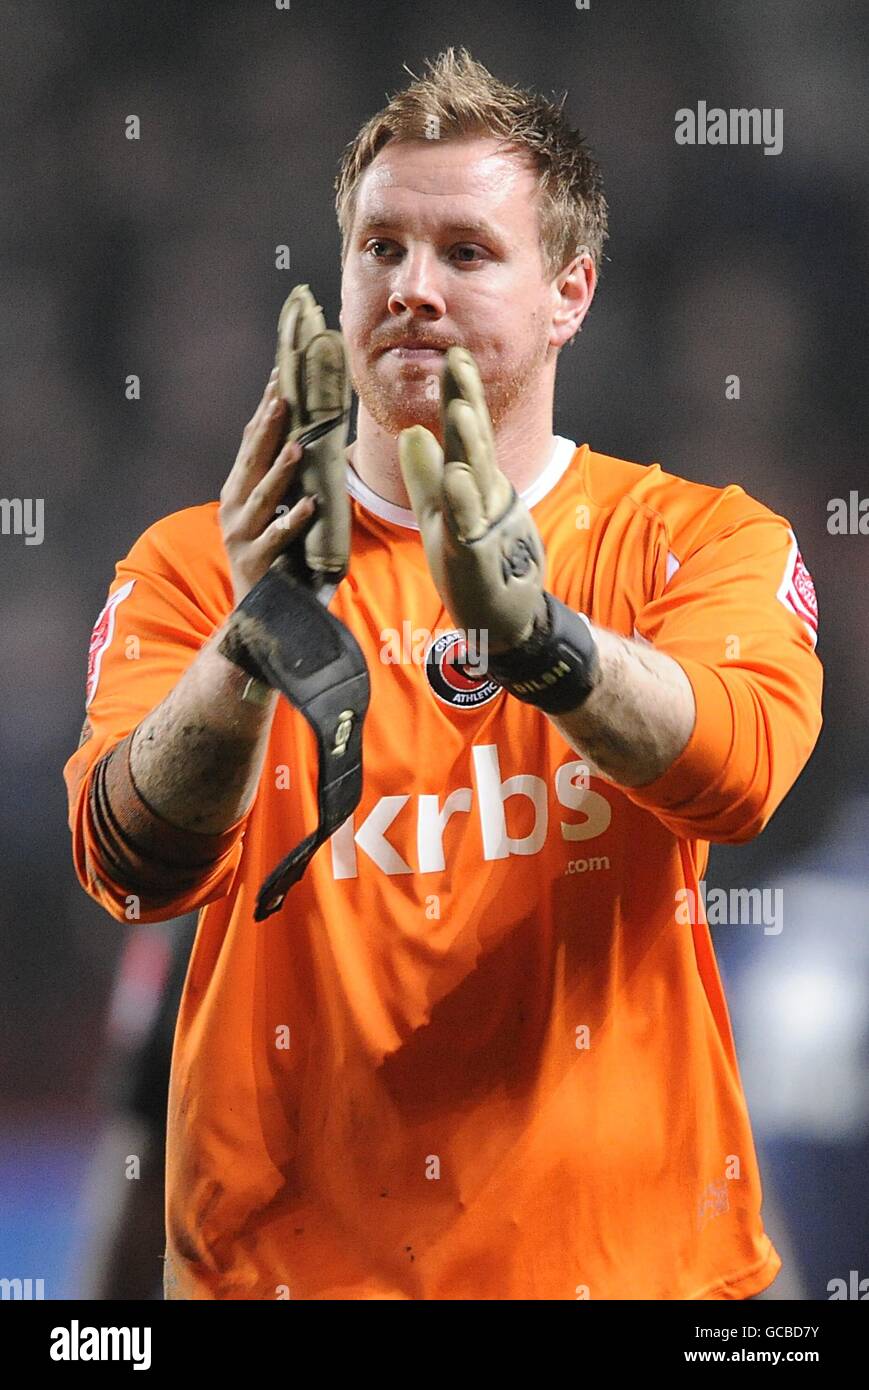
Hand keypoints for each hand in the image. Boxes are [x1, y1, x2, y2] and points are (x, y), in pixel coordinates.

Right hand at [219, 285, 350, 605]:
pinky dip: (294, 521)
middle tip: (282, 392)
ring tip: (297, 443)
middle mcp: (234, 508)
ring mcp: (242, 536)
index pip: (252, 442)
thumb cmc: (275, 557)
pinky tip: (311, 505)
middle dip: (266, 426)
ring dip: (279, 468)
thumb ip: (284, 478)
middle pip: (251, 459)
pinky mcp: (256, 563)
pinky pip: (278, 538)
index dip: (264, 410)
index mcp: (239, 491)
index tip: (279, 375)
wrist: (258, 613)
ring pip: (262, 496)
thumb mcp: (275, 511)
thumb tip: (306, 432)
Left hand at [398, 346, 547, 655]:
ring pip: (476, 478)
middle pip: (473, 443)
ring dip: (469, 444)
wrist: (501, 617)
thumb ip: (426, 474)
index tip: (453, 353)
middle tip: (458, 358)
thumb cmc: (472, 564)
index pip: (464, 430)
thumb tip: (411, 432)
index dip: (459, 393)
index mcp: (472, 482)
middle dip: (466, 401)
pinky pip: (469, 525)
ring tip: (460, 409)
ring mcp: (484, 525)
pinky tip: (458, 477)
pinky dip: (464, 502)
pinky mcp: (479, 556)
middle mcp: (482, 496)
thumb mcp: (440, 512)